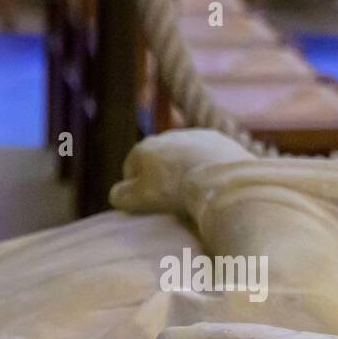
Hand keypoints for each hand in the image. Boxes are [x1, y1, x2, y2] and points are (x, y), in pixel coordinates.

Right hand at [109, 130, 252, 214]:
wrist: (219, 180)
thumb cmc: (173, 191)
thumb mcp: (136, 200)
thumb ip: (119, 195)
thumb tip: (117, 192)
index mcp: (143, 148)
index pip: (130, 169)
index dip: (136, 188)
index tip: (147, 203)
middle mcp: (167, 135)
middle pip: (158, 160)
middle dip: (161, 176)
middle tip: (170, 198)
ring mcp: (194, 135)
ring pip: (182, 156)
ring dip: (184, 169)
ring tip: (192, 190)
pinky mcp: (219, 139)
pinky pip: (206, 155)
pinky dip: (206, 166)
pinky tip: (210, 181)